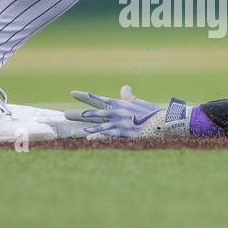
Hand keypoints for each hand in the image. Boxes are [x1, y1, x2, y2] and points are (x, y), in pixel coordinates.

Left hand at [66, 86, 189, 139]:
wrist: (163, 120)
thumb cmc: (150, 112)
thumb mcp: (137, 103)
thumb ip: (128, 97)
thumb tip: (124, 87)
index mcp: (118, 104)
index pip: (97, 98)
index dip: (84, 95)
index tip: (72, 93)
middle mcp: (116, 112)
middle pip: (93, 113)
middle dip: (78, 114)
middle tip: (65, 115)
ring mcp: (119, 123)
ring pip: (97, 126)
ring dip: (83, 129)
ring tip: (71, 132)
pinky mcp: (124, 133)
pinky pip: (108, 135)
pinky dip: (98, 137)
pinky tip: (88, 139)